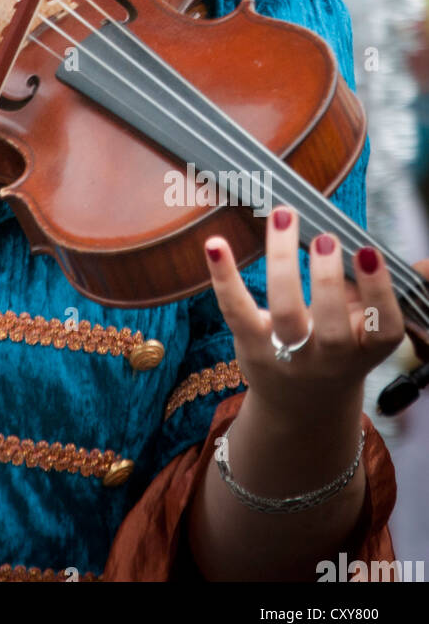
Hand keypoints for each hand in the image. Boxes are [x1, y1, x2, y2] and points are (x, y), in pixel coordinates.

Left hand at [203, 207, 409, 424]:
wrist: (301, 405)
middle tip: (327, 236)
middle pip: (330, 325)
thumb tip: (425, 264)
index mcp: (367, 349)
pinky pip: (236, 310)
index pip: (382, 328)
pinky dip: (224, 276)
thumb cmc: (339, 349)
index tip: (369, 251)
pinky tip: (216, 244)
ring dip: (284, 263)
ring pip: (286, 313)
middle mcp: (330, 357)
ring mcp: (288, 354)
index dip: (378, 292)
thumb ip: (384, 294)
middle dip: (328, 279)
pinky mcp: (251, 345)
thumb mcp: (367, 328)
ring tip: (283, 218)